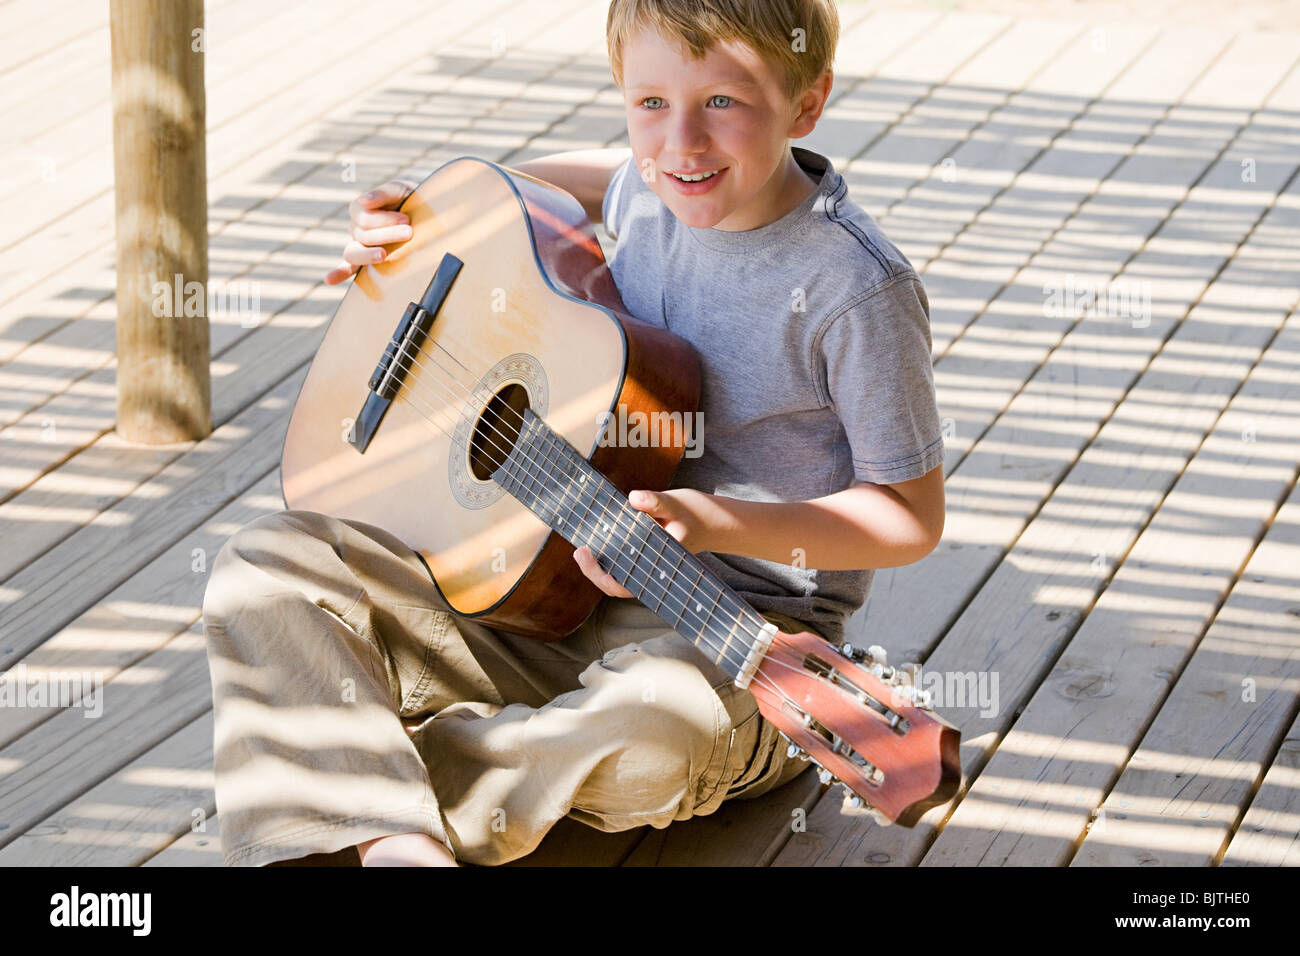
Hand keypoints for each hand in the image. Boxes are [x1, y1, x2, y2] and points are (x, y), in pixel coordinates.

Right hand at [323, 180, 418, 285]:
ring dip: (367, 255)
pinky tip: (329, 280)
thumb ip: (382, 193)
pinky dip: (338, 273)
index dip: (383, 219)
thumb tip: (364, 202)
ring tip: (383, 255)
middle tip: (408, 233)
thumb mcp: (400, 190)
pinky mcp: (366, 259)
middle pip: (362, 235)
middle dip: (386, 234)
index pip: (364, 218)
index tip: (406, 219)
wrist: (425, 213)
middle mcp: (356, 228)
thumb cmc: (411, 199)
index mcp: (359, 209)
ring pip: (353, 252)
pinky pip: (348, 267)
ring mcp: (359, 245)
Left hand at [572, 488, 732, 596]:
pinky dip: (607, 556)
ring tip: (583, 549)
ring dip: (598, 566)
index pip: (626, 583)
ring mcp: (648, 566)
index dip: (602, 576)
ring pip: (618, 576)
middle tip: (580, 551)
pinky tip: (594, 543)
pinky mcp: (645, 557)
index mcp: (660, 564)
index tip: (587, 555)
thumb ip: (655, 501)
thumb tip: (633, 499)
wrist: (712, 522)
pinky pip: (623, 564)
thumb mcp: (676, 503)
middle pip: (618, 585)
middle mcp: (652, 570)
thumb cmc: (694, 514)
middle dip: (595, 572)